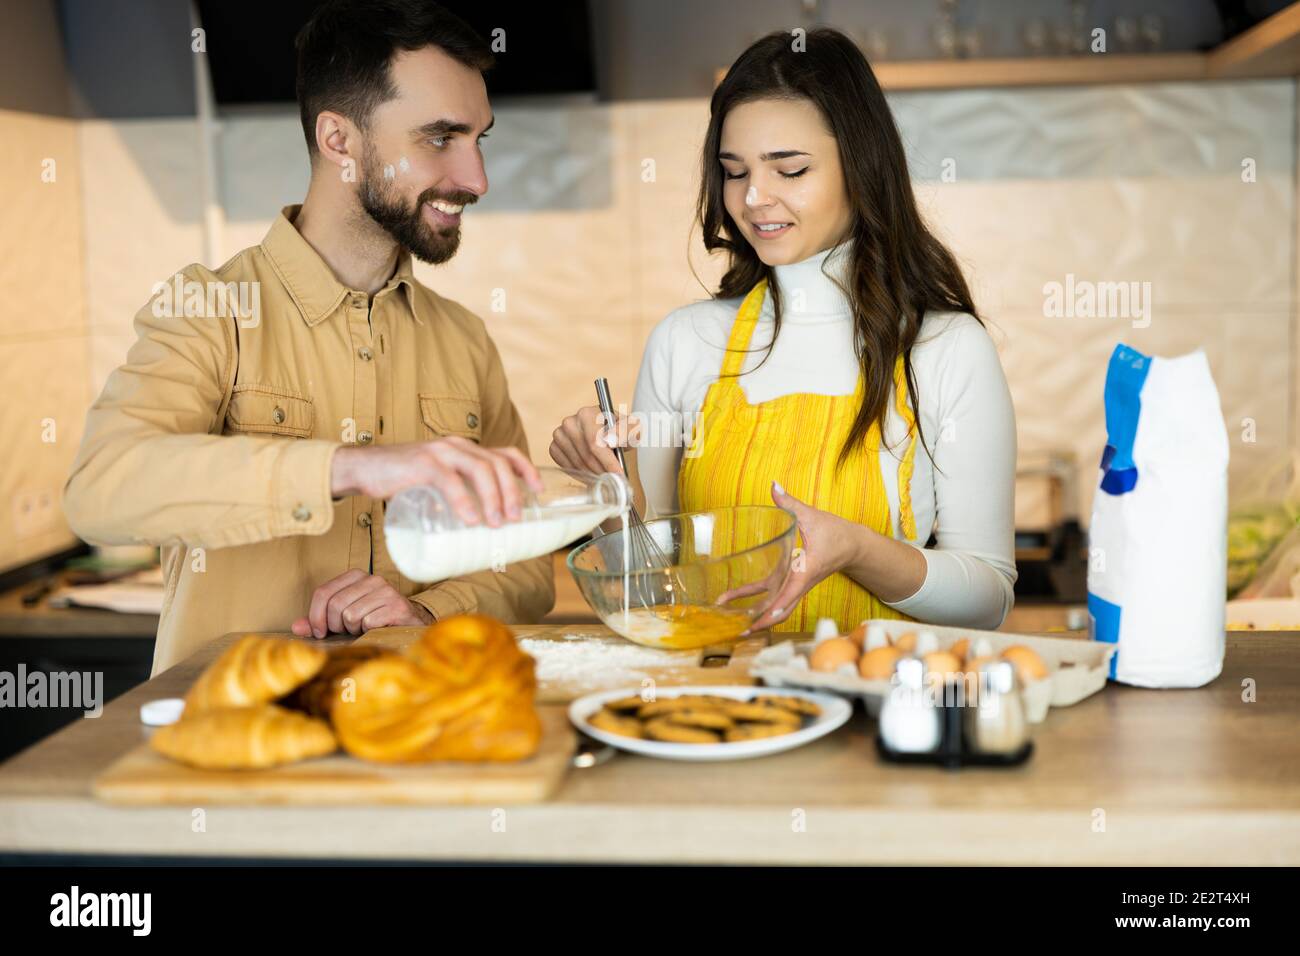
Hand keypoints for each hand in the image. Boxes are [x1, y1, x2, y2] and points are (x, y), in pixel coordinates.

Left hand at [290, 570, 432, 638]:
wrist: (410, 626)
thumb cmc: (373, 620)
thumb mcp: (343, 618)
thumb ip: (319, 621)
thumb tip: (296, 627)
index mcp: (356, 576)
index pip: (323, 592)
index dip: (315, 616)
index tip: (320, 631)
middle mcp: (372, 579)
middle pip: (335, 605)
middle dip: (335, 625)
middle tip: (345, 631)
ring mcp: (386, 592)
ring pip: (350, 615)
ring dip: (353, 629)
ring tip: (363, 628)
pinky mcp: (397, 607)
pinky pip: (367, 623)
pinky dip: (368, 632)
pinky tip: (376, 629)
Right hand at [330, 439, 541, 526]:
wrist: (363, 469)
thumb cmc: (402, 481)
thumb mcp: (437, 482)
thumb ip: (457, 493)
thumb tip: (480, 528)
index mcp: (465, 450)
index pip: (505, 453)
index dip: (526, 470)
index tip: (538, 490)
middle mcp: (457, 446)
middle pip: (497, 464)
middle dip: (512, 492)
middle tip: (515, 519)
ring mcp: (440, 453)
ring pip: (479, 470)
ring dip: (493, 498)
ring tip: (496, 523)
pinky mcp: (421, 464)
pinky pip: (449, 481)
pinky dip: (463, 501)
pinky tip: (470, 519)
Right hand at [549, 405, 640, 475]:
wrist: (607, 432)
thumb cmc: (620, 431)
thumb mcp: (631, 428)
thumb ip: (626, 431)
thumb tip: (610, 440)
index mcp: (586, 414)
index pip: (595, 443)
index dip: (608, 462)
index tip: (619, 474)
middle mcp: (569, 423)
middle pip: (586, 456)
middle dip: (603, 471)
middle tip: (615, 480)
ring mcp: (559, 436)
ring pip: (577, 464)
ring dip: (594, 475)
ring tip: (606, 477)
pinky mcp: (554, 447)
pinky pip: (567, 467)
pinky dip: (581, 474)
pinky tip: (592, 473)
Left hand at [746, 481, 863, 631]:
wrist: (853, 545)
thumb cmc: (835, 532)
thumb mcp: (811, 515)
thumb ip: (789, 502)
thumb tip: (774, 486)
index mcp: (805, 570)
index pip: (790, 594)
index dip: (776, 607)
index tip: (762, 619)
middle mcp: (798, 583)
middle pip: (781, 611)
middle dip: (762, 622)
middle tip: (739, 630)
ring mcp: (793, 585)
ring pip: (775, 607)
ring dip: (755, 615)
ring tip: (731, 623)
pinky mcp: (789, 581)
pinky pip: (770, 595)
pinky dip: (753, 601)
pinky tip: (731, 602)